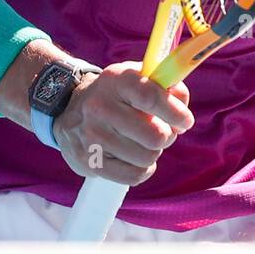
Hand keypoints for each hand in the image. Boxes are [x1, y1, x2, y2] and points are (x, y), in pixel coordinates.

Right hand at [53, 61, 193, 184]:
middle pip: (155, 136)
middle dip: (167, 136)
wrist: (69, 109)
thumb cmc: (117, 94)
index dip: (176, 113)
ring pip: (147, 158)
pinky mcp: (89, 162)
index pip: (151, 98)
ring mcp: (92, 136)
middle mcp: (100, 107)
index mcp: (117, 80)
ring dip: (153, 152)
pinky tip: (136, 158)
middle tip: (162, 131)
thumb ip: (168, 88)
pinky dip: (143, 169)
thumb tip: (182, 116)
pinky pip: (134, 176)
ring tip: (144, 142)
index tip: (185, 120)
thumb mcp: (139, 77)